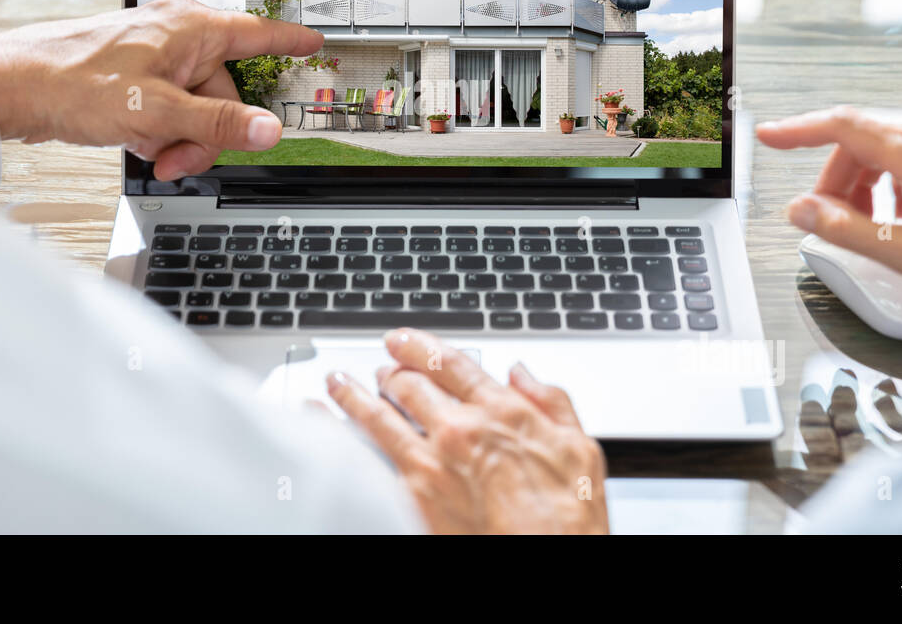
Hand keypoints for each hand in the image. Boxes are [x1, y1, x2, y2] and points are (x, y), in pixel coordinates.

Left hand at [0, 0, 322, 179]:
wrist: (15, 88)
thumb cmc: (76, 82)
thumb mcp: (160, 112)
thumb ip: (220, 124)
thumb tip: (269, 130)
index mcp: (191, 29)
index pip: (257, 35)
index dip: (290, 42)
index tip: (316, 42)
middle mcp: (176, 36)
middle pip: (224, 93)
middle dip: (208, 134)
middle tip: (177, 159)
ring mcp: (155, 57)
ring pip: (196, 107)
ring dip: (181, 138)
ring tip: (149, 150)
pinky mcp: (135, 76)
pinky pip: (169, 109)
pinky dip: (160, 131)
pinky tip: (136, 140)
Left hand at [327, 328, 608, 533]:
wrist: (549, 561)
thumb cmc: (567, 520)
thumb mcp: (581, 450)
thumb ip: (552, 402)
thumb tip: (524, 374)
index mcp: (502, 411)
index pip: (450, 363)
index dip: (420, 345)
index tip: (402, 340)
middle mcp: (460, 429)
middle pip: (410, 383)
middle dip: (391, 371)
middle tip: (381, 368)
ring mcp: (431, 463)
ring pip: (379, 414)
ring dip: (353, 393)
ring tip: (338, 383)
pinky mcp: (412, 497)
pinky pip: (364, 458)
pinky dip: (336, 435)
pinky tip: (320, 423)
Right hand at [757, 107, 901, 302]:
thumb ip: (845, 230)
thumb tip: (803, 211)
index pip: (841, 126)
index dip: (798, 130)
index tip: (769, 135)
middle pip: (859, 139)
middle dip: (835, 178)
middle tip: (829, 217)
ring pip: (883, 144)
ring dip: (864, 181)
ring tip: (871, 223)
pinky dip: (892, 178)